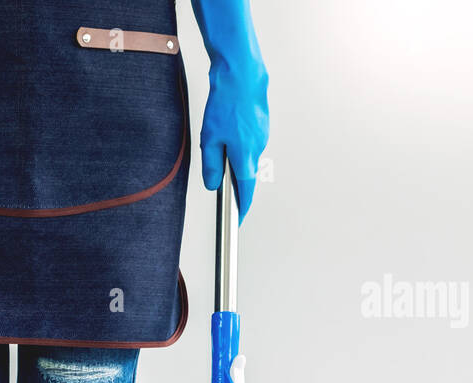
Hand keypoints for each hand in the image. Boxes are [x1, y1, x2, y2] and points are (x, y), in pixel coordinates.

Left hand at [198, 63, 268, 221]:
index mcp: (246, 155)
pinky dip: (237, 139)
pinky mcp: (261, 123)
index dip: (242, 206)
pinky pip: (248, 139)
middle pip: (246, 172)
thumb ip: (211, 165)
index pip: (246, 189)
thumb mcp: (210, 138)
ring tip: (217, 135)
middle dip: (233, 176)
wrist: (242, 72)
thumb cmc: (227, 102)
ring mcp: (262, 134)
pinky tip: (227, 125)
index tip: (238, 219)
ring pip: (246, 153)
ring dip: (233, 153)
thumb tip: (213, 184)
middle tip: (218, 172)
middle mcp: (258, 147)